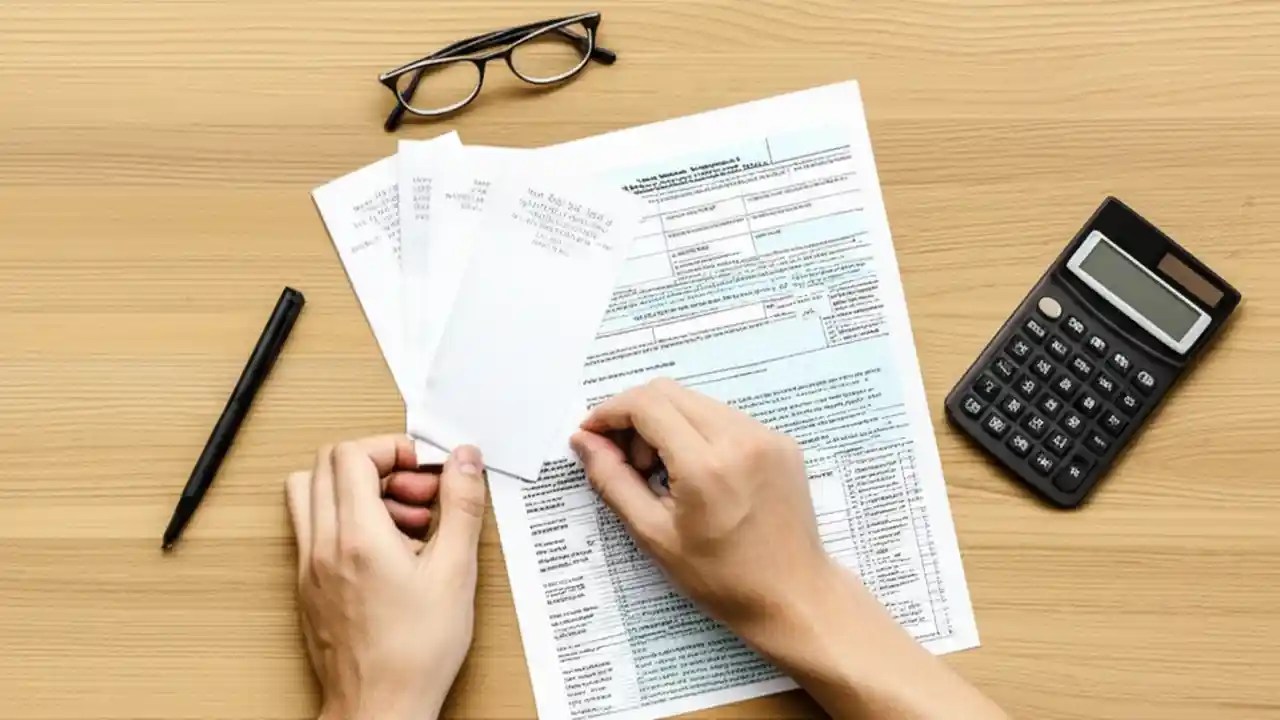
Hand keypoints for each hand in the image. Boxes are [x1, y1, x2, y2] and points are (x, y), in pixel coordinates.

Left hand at [285, 436, 486, 719]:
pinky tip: (386, 552)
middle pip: (326, 465)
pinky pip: (313, 530)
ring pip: (311, 495)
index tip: (422, 470)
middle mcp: (322, 546)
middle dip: (376, 465)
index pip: (351, 454)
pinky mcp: (307, 587)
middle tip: (415, 494)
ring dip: (353, 491)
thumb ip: (461, 506)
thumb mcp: (456, 572)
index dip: (391, 449)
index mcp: (357, 536)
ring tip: (401, 522)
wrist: (380, 709)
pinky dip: (344, 522)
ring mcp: (309, 567)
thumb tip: (464, 461)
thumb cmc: (416, 653)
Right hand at [569, 378, 828, 635]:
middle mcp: (741, 438)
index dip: (609, 413)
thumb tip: (584, 441)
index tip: (591, 437)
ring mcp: (767, 436)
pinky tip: (695, 473)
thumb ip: (613, 481)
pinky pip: (725, 417)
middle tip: (627, 463)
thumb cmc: (721, 578)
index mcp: (707, 465)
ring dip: (666, 424)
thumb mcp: (654, 536)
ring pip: (696, 402)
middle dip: (634, 417)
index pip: (646, 404)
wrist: (794, 597)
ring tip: (662, 474)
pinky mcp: (782, 442)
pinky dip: (697, 432)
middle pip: (668, 393)